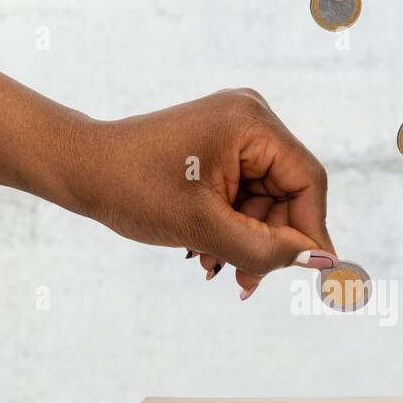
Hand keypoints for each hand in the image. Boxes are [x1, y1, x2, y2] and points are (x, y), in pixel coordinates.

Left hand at [77, 88, 333, 297]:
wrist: (82, 170)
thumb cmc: (132, 188)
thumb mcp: (202, 228)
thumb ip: (264, 248)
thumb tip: (320, 261)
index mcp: (251, 123)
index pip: (306, 181)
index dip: (311, 231)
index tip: (312, 275)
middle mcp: (250, 119)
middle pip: (288, 193)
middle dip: (270, 241)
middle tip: (245, 283)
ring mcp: (235, 132)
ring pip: (267, 200)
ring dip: (248, 239)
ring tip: (214, 265)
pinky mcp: (221, 147)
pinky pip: (246, 194)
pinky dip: (233, 226)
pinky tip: (210, 249)